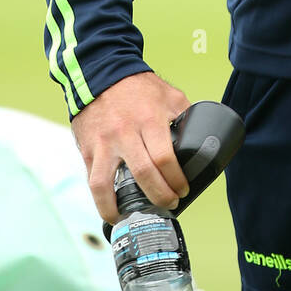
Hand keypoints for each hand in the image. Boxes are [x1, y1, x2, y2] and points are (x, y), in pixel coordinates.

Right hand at [71, 70, 192, 225]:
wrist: (101, 73)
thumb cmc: (138, 87)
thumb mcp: (168, 95)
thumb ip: (184, 116)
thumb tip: (203, 138)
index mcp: (149, 119)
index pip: (165, 159)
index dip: (176, 180)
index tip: (182, 189)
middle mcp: (124, 133)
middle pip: (143, 175)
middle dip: (159, 196)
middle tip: (169, 204)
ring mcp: (102, 143)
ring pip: (106, 185)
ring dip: (118, 208)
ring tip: (130, 217)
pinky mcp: (87, 149)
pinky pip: (92, 180)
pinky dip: (100, 199)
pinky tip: (110, 208)